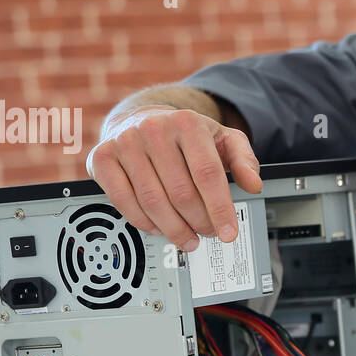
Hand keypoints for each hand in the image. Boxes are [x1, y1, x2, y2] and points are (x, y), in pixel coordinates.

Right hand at [90, 106, 262, 251]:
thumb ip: (244, 160)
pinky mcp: (102, 158)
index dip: (220, 209)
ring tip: (187, 237)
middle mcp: (153, 129)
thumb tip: (253, 183)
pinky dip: (144, 222)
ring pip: (153, 202)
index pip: (207, 174)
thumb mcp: (223, 139)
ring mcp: (125, 143)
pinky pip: (123, 202)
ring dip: (173, 228)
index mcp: (186, 123)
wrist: (141, 118)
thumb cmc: (184, 134)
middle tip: (207, 233)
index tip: (228, 232)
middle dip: (199, 222)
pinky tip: (159, 227)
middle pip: (181, 193)